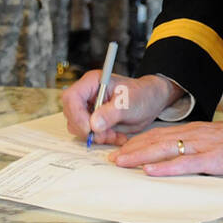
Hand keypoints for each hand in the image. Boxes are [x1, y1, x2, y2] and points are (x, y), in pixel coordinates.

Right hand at [62, 72, 183, 145]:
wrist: (150, 101)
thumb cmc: (142, 95)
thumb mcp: (129, 103)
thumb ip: (111, 113)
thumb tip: (93, 124)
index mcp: (92, 83)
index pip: (71, 98)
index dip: (77, 115)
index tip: (91, 128)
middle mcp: (86, 95)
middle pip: (71, 115)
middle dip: (87, 130)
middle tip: (107, 135)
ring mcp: (88, 109)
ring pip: (78, 128)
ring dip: (96, 136)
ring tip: (115, 135)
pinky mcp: (93, 121)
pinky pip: (89, 134)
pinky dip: (101, 139)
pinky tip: (116, 136)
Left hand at [111, 119, 222, 176]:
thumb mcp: (216, 142)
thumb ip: (197, 147)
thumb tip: (179, 157)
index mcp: (194, 132)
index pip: (159, 135)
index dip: (138, 143)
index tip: (120, 150)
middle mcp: (194, 136)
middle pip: (156, 141)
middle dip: (131, 150)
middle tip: (110, 159)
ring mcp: (203, 147)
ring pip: (165, 149)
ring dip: (140, 156)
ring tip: (121, 163)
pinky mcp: (214, 159)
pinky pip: (186, 163)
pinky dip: (166, 167)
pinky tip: (151, 170)